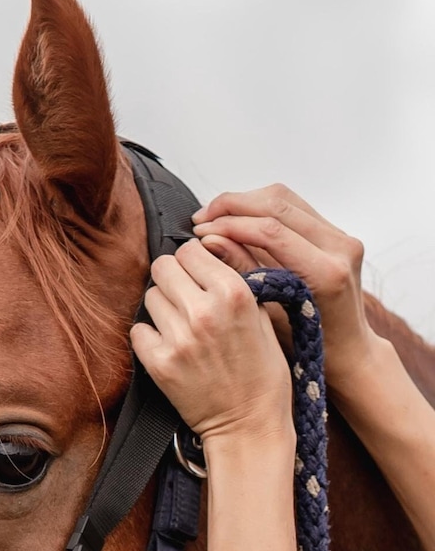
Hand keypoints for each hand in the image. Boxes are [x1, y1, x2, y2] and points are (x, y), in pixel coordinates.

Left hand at [131, 240, 291, 445]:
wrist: (249, 424)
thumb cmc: (263, 372)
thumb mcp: (264, 317)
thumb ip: (238, 279)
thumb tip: (211, 249)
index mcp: (234, 293)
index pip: (190, 250)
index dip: (192, 261)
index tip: (196, 275)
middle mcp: (204, 311)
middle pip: (163, 267)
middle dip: (172, 278)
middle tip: (184, 297)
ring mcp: (179, 338)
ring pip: (150, 297)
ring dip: (162, 308)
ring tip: (181, 326)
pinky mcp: (159, 363)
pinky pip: (138, 330)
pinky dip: (149, 337)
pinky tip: (169, 346)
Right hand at [192, 184, 378, 398]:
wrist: (348, 351)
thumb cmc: (308, 346)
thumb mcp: (267, 316)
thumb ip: (242, 271)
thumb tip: (210, 241)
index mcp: (325, 273)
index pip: (270, 231)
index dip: (230, 225)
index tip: (201, 232)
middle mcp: (339, 248)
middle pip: (278, 204)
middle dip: (233, 205)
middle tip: (202, 218)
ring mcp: (342, 238)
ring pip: (285, 198)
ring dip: (245, 202)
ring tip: (215, 216)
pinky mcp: (337, 234)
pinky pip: (294, 208)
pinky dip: (261, 208)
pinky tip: (238, 220)